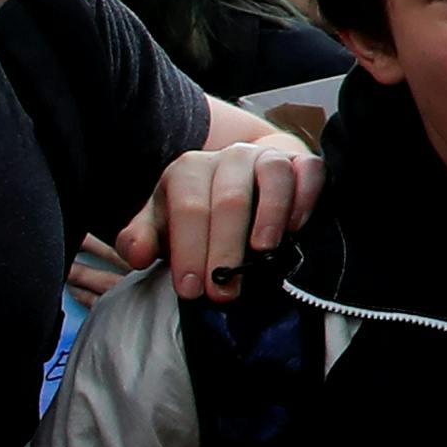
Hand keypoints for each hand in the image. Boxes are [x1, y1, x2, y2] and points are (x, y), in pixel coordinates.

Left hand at [108, 135, 327, 299]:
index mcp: (188, 171)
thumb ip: (140, 240)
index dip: (188, 249)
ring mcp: (268, 156)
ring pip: (272, 175)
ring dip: (270, 215)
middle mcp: (228, 157)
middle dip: (225, 248)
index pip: (187, 208)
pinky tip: (296, 227)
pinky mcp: (303, 160)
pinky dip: (305, 197)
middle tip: (225, 291)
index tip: (192, 290)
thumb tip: (137, 255)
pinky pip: (309, 170)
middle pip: (229, 198)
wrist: (245, 184)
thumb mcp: (163, 226)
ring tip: (263, 252)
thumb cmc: (200, 214)